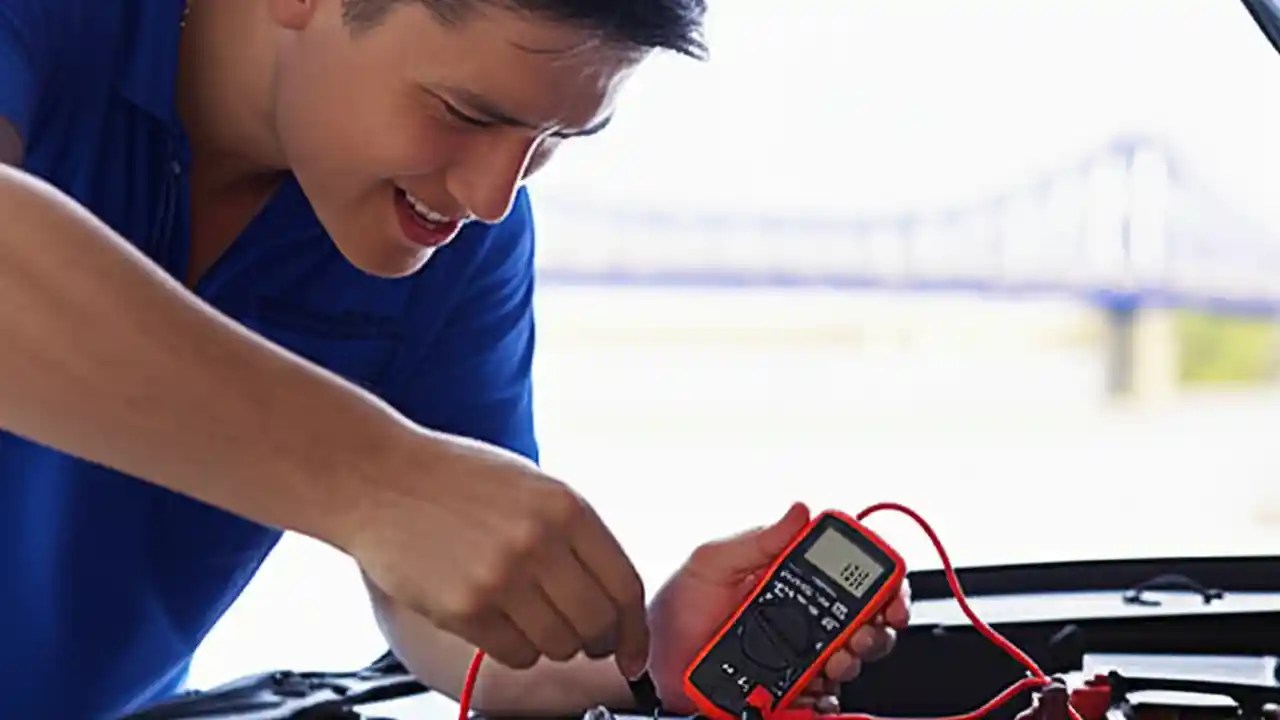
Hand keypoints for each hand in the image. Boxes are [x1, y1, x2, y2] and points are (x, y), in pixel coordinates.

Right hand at [343, 428, 648, 677]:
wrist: (378, 480)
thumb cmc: (457, 481)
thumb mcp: (533, 487)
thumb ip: (575, 535)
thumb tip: (615, 601)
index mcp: (566, 507)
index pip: (625, 585)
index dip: (636, 628)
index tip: (634, 651)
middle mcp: (540, 541)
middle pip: (598, 624)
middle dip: (597, 641)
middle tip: (585, 640)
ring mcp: (501, 577)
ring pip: (560, 646)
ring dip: (553, 645)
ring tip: (529, 618)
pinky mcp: (464, 609)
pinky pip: (517, 655)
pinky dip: (517, 649)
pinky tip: (499, 621)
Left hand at [647, 503, 910, 714]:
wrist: (653, 664)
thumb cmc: (678, 608)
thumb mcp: (713, 562)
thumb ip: (758, 541)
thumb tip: (800, 511)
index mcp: (791, 580)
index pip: (852, 576)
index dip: (882, 581)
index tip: (889, 591)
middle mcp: (803, 618)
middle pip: (866, 620)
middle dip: (879, 626)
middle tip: (865, 630)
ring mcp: (799, 656)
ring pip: (852, 659)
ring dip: (855, 659)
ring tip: (834, 659)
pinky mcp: (791, 692)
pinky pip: (826, 700)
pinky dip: (829, 698)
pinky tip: (814, 691)